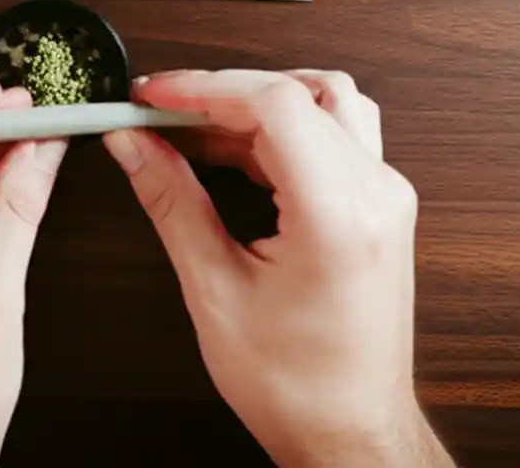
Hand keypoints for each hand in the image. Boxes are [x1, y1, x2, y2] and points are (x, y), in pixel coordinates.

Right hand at [103, 70, 451, 466]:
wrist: (350, 430)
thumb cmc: (295, 384)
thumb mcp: (214, 291)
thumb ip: (172, 203)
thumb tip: (134, 146)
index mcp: (339, 216)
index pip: (276, 103)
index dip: (205, 87)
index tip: (154, 96)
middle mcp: (376, 194)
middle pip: (299, 92)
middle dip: (221, 94)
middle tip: (161, 113)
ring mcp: (386, 196)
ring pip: (326, 102)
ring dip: (256, 105)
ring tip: (195, 131)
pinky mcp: (380, 205)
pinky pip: (335, 135)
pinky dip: (280, 130)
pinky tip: (232, 154)